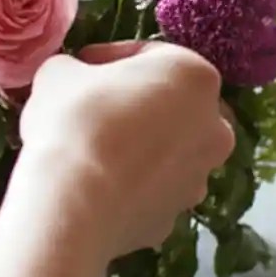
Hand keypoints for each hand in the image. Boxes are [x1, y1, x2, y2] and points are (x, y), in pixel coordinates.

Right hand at [20, 41, 234, 258]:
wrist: (72, 201)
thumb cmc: (76, 118)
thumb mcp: (61, 71)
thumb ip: (77, 69)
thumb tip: (75, 80)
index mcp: (196, 77)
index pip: (150, 57)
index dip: (109, 60)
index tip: (81, 69)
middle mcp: (213, 128)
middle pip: (169, 107)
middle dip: (134, 105)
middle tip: (91, 108)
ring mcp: (198, 179)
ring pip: (165, 153)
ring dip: (135, 147)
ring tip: (90, 150)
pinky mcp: (174, 219)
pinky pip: (149, 191)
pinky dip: (128, 186)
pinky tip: (94, 183)